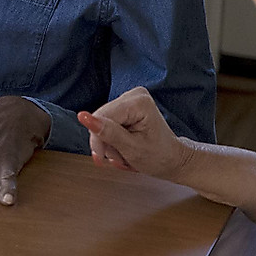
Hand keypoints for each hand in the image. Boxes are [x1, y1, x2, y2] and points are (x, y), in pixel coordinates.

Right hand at [77, 86, 194, 181]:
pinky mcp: (125, 107)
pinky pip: (106, 123)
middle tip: (119, 158)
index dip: (97, 139)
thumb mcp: (131, 149)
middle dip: (105, 142)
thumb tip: (83, 117)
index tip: (100, 158)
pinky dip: (111, 139)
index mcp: (139, 102)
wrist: (172, 160)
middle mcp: (133, 95)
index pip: (102, 117)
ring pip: (101, 123)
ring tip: (124, 154)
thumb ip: (107, 133)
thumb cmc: (159, 156)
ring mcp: (129, 100)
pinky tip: (122, 147)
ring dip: (108, 143)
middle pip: (100, 119)